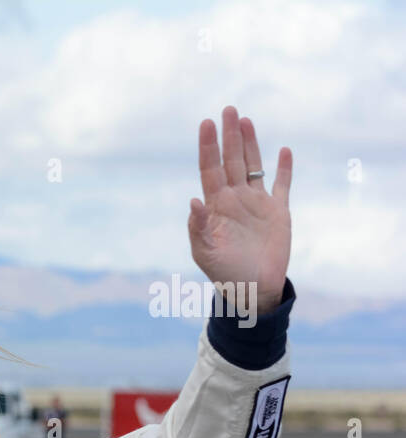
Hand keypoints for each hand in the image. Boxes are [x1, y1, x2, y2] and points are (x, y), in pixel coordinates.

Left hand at [189, 106, 292, 313]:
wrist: (251, 290)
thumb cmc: (223, 273)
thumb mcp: (204, 253)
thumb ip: (197, 227)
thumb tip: (194, 200)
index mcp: (215, 206)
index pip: (209, 169)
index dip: (208, 147)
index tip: (206, 124)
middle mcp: (234, 199)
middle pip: (230, 161)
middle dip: (229, 136)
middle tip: (228, 109)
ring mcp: (256, 203)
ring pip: (252, 166)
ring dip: (250, 143)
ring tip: (246, 120)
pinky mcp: (278, 212)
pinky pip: (281, 185)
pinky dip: (283, 168)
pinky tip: (283, 150)